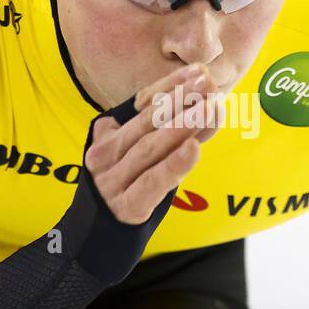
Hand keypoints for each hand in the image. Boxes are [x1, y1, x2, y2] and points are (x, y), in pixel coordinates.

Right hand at [84, 63, 220, 224]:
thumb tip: (213, 105)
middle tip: (207, 82)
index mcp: (107, 134)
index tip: (199, 71)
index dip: (171, 87)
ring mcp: (111, 181)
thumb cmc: (128, 188)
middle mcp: (105, 154)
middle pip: (147, 122)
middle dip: (180, 100)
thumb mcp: (143, 156)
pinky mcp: (124, 208)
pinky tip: (194, 149)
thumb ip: (175, 134)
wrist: (95, 238)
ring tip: (208, 106)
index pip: (142, 104)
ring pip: (150, 149)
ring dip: (182, 125)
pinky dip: (173, 165)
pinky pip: (151, 183)